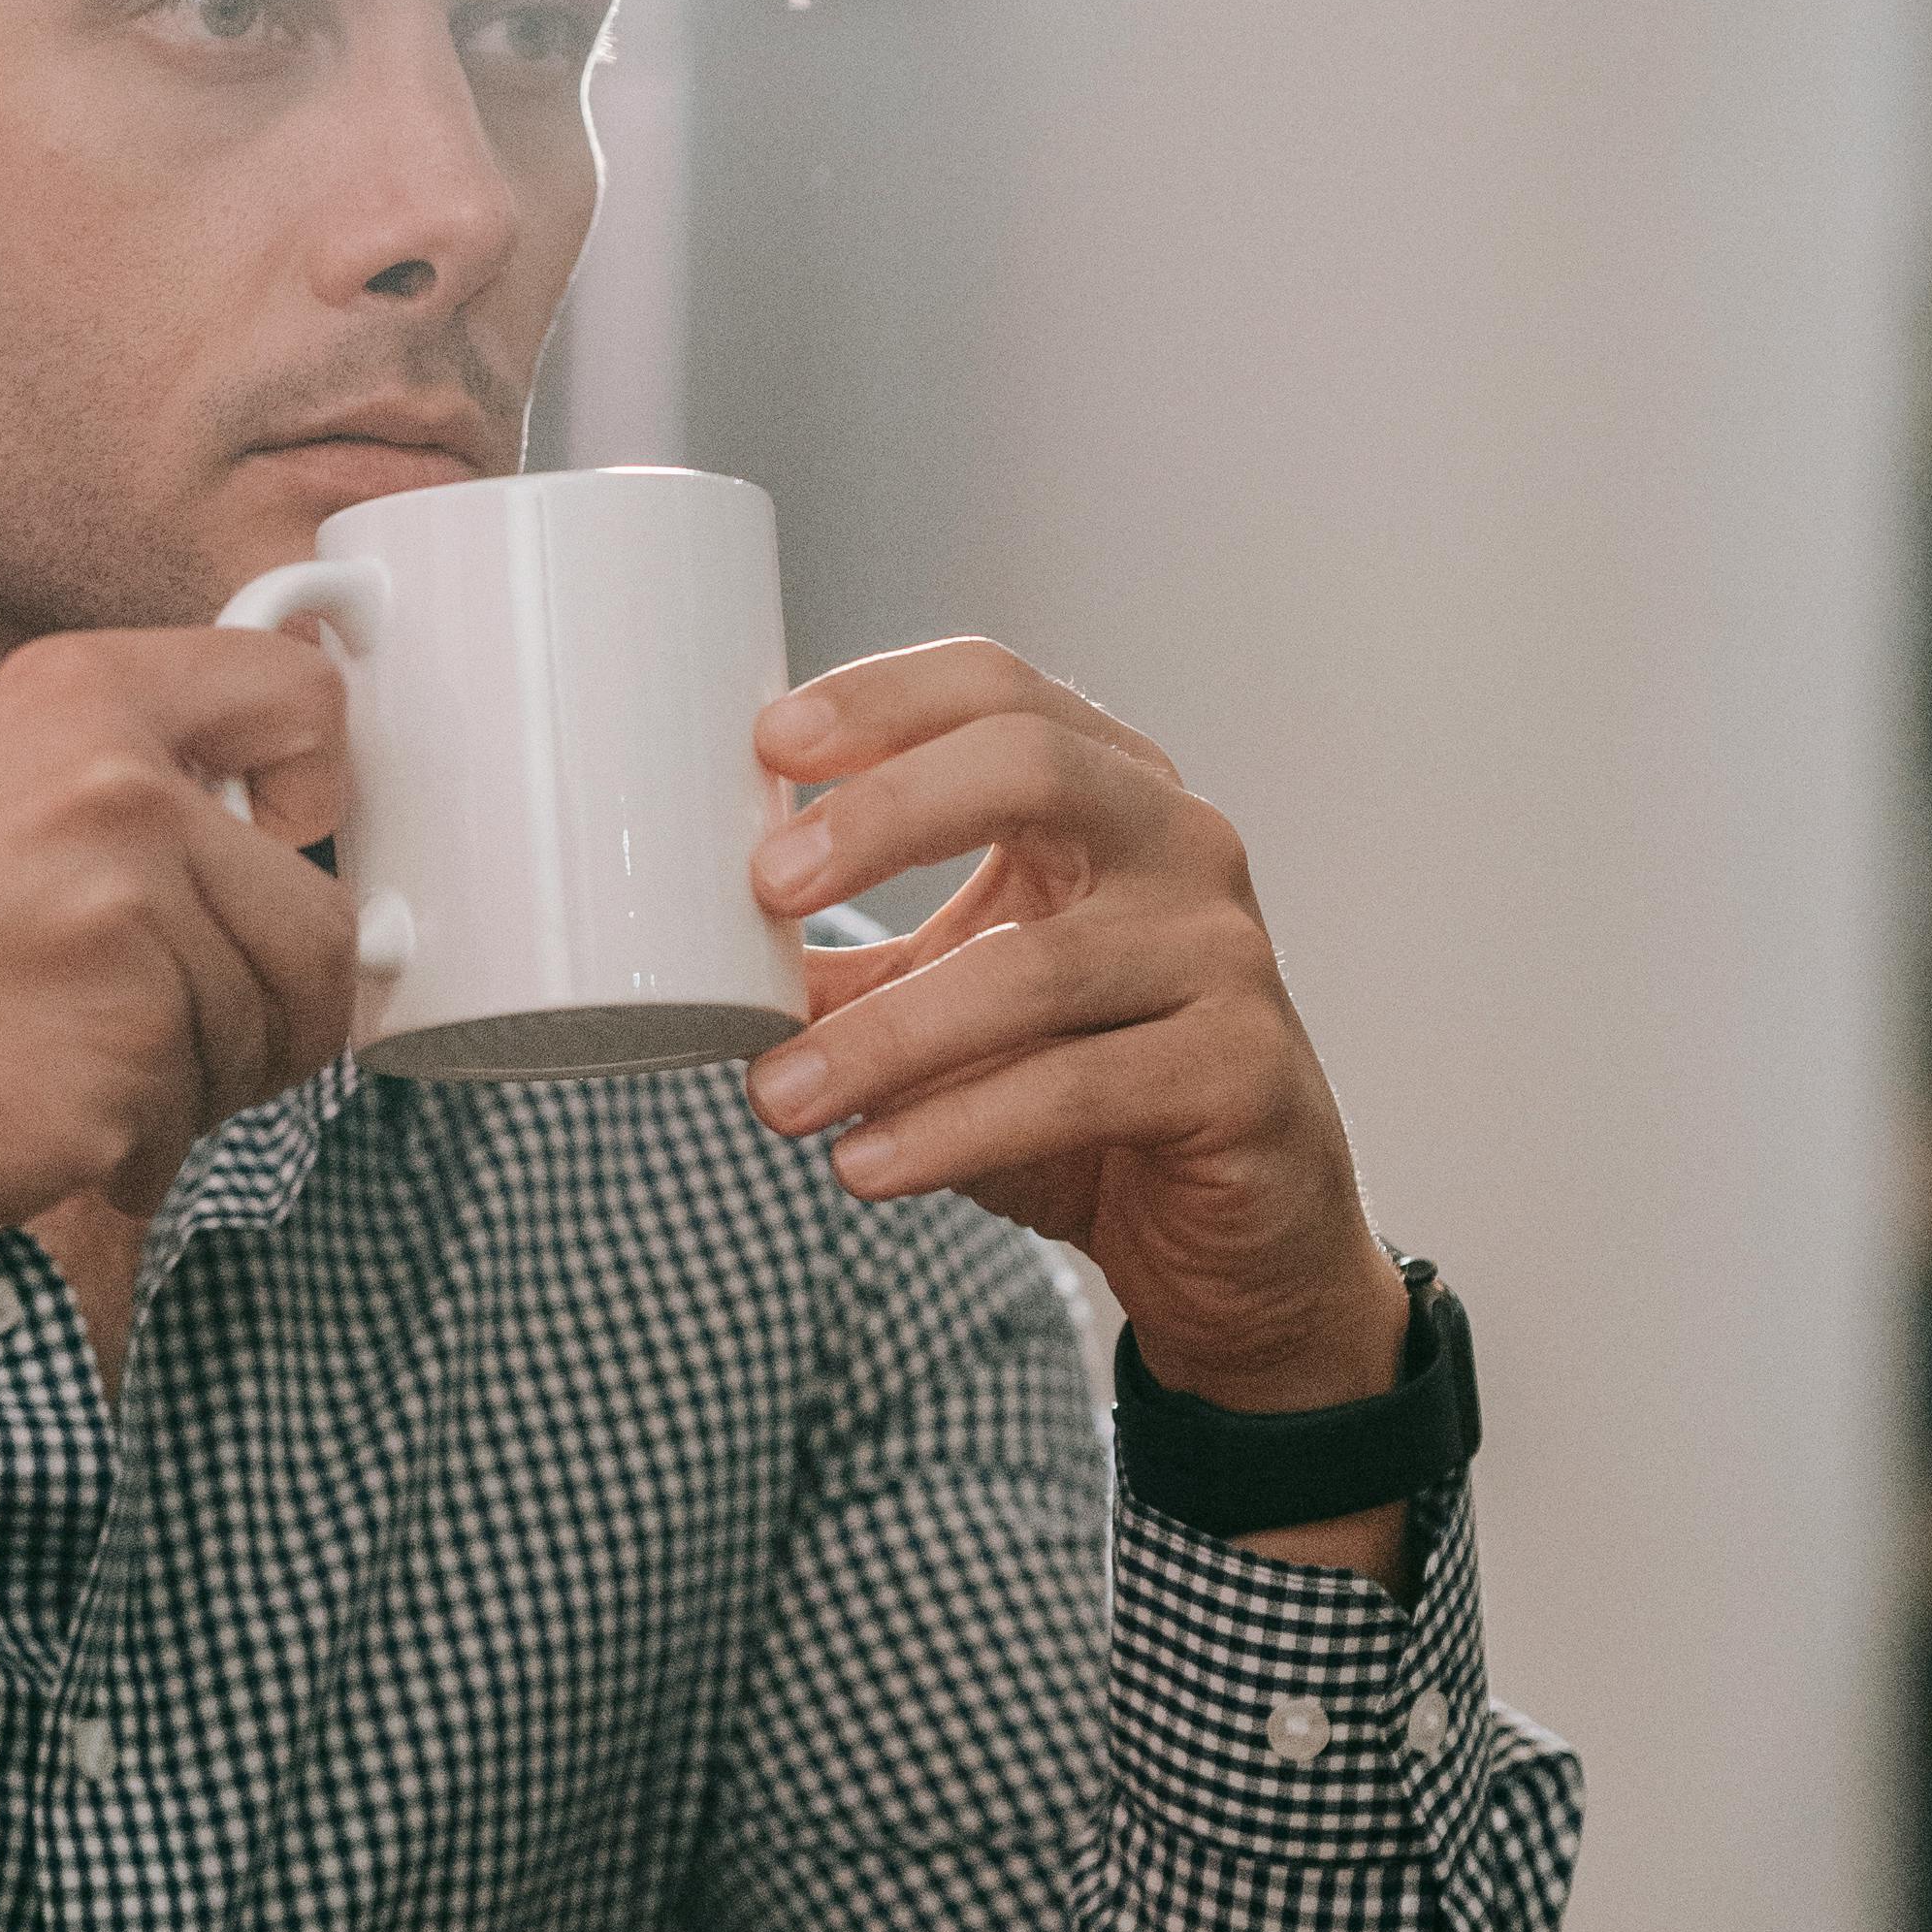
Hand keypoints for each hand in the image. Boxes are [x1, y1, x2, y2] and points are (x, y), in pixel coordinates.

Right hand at [0, 629, 356, 1566]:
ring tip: (56, 1061)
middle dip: (266, 999)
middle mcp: (117, 793)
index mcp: (77, 700)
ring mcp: (126, 928)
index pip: (302, 701)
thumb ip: (121, 780)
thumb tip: (281, 832)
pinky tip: (35, 1114)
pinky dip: (137, 1147)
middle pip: (318, 918)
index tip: (292, 833)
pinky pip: (200, 1121)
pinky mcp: (128, 1058)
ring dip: (189, 1083)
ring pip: (267, 1032)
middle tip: (162, 1025)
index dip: (318, 785)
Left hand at [738, 640, 1406, 1443]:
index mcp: (1106, 791)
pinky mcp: (1240, 1072)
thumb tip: (691, 948)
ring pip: (1034, 966)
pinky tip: (864, 1166)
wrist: (1231, 1241)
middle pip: (1032, 766)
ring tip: (774, 1099)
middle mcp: (1180, 844)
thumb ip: (848, 966)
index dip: (883, 701)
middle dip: (885, 817)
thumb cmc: (1082, 1089)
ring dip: (881, 1037)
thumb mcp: (949, 1006)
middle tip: (765, 887)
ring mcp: (1224, 953)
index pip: (998, 691)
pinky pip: (1075, 1089)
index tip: (767, 742)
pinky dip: (951, 1129)